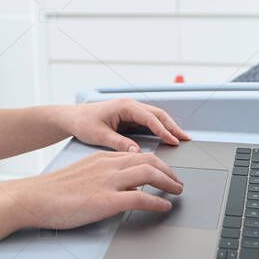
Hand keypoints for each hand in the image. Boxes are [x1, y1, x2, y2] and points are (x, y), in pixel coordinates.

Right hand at [2, 151, 183, 229]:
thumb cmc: (54, 191)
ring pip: (149, 174)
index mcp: (102, 159)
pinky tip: (164, 207)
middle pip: (149, 160)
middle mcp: (108, 166)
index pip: (138, 155)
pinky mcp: (106, 200)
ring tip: (177, 191)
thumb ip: (103, 176)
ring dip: (169, 183)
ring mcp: (108, 182)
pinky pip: (140, 198)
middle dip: (169, 171)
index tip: (166, 172)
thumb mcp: (82, 175)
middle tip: (178, 182)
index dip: (157, 163)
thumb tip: (122, 187)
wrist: (35, 198)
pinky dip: (157, 202)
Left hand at [64, 98, 190, 151]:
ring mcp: (131, 111)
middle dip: (173, 126)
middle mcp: (130, 106)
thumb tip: (136, 152)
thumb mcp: (99, 135)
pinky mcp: (130, 118)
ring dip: (169, 127)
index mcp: (125, 106)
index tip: (174, 140)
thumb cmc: (83, 122)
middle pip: (158, 115)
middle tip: (186, 139)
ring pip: (156, 117)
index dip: (163, 130)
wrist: (72, 117)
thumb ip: (119, 143)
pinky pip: (149, 122)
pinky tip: (167, 137)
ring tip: (182, 138)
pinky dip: (160, 129)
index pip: (150, 118)